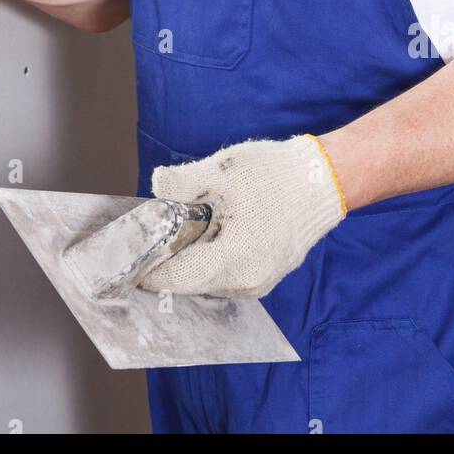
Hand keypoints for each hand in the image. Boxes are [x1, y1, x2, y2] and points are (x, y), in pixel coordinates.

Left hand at [138, 134, 346, 298]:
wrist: (323, 180)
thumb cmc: (275, 175)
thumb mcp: (222, 170)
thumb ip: (184, 182)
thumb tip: (157, 186)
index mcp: (232, 260)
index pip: (177, 280)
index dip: (150, 271)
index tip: (130, 258)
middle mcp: (246, 281)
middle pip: (191, 283)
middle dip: (169, 262)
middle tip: (152, 237)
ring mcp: (259, 282)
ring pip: (209, 280)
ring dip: (191, 260)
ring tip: (182, 230)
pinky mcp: (267, 274)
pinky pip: (227, 276)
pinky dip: (212, 260)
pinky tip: (208, 234)